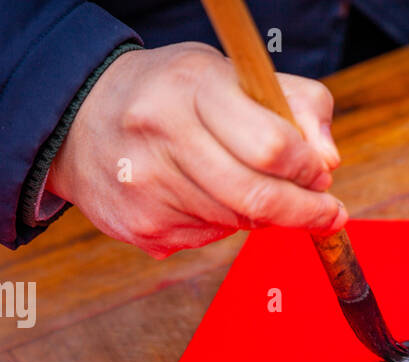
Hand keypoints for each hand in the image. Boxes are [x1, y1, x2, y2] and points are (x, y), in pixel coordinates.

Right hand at [46, 42, 346, 257]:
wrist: (80, 120)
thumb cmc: (174, 95)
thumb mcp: (234, 75)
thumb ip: (297, 104)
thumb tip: (329, 161)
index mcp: (192, 87)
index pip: (272, 146)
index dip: (308, 169)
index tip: (321, 175)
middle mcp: (161, 134)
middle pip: (258, 198)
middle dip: (304, 211)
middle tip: (326, 212)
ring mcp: (147, 186)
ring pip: (236, 223)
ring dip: (259, 215)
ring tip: (244, 185)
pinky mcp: (140, 226)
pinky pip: (207, 238)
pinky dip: (221, 224)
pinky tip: (201, 195)